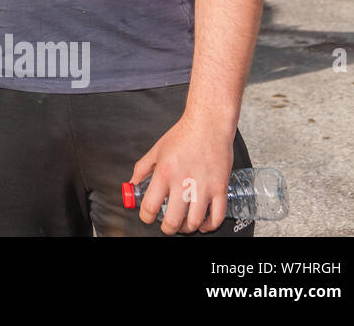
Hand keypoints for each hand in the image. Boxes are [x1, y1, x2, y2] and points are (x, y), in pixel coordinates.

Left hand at [130, 115, 235, 234]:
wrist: (208, 124)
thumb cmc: (183, 135)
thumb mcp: (156, 150)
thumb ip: (142, 168)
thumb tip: (133, 183)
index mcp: (164, 173)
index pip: (149, 206)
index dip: (146, 217)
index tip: (147, 217)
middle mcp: (183, 183)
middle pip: (172, 220)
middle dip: (167, 229)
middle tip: (166, 227)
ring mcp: (203, 187)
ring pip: (194, 222)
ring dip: (187, 229)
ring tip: (183, 225)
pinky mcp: (220, 188)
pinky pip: (217, 216)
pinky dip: (209, 226)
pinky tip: (202, 224)